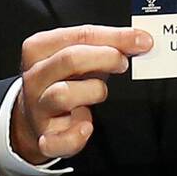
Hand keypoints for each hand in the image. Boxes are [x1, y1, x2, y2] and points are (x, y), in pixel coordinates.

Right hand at [11, 24, 152, 163]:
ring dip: (93, 91)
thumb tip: (139, 39)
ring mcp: (38, 108)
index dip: (114, 37)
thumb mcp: (80, 54)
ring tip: (101, 91)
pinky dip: (74, 136)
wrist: (36, 115)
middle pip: (69, 60)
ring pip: (64, 94)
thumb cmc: (65, 78)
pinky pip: (57, 140)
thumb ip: (106, 44)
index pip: (79, 35)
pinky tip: (87, 127)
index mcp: (39, 49)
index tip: (141, 40)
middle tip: (123, 63)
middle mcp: (35, 77)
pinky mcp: (45, 137)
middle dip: (105, 57)